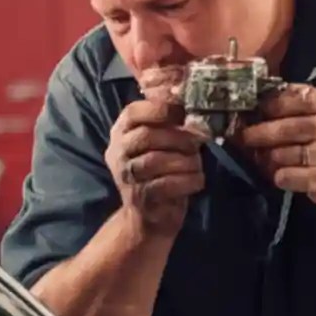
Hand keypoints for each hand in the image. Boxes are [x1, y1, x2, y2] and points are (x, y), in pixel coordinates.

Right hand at [106, 100, 206, 237]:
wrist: (150, 215)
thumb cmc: (160, 171)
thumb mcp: (161, 142)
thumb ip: (169, 122)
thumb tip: (190, 101)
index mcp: (121, 132)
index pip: (132, 112)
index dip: (159, 108)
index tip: (182, 111)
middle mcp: (118, 152)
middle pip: (146, 136)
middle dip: (178, 137)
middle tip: (198, 142)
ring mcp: (126, 176)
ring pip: (156, 160)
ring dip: (185, 160)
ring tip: (197, 163)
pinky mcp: (140, 197)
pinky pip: (166, 184)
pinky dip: (188, 180)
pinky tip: (197, 180)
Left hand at [236, 84, 315, 209]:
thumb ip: (296, 104)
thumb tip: (257, 104)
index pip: (296, 98)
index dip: (272, 105)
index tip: (256, 112)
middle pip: (289, 128)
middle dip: (262, 133)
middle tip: (245, 138)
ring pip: (288, 153)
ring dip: (269, 157)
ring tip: (261, 158)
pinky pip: (295, 176)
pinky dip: (282, 177)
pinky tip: (279, 177)